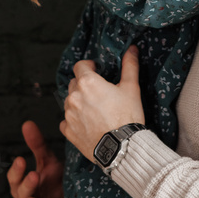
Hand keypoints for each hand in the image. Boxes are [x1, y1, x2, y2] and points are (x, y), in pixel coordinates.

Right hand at [7, 120, 63, 197]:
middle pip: (20, 195)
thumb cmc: (56, 181)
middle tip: (34, 176)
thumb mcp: (48, 162)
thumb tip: (27, 123)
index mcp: (25, 184)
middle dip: (25, 186)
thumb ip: (37, 145)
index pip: (15, 178)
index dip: (16, 171)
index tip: (21, 160)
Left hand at [60, 46, 145, 162]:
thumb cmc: (127, 116)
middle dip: (84, 85)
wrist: (122, 148)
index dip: (88, 66)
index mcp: (88, 83)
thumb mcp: (132, 88)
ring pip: (70, 102)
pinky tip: (88, 124)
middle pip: (74, 84)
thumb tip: (131, 49)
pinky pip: (66, 121)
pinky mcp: (68, 131)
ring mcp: (69, 115)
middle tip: (99, 93)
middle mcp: (74, 97)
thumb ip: (129, 66)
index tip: (96, 70)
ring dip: (79, 102)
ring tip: (95, 110)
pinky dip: (75, 120)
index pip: (80, 65)